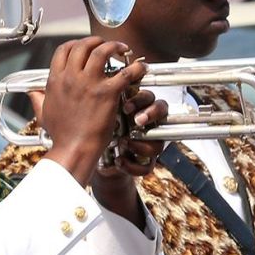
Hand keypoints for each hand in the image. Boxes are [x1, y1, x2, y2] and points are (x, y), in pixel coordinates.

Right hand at [39, 38, 143, 184]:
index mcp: (56, 80)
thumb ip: (38, 99)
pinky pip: (124, 72)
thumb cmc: (61, 135)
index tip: (85, 46)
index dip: (76, 43)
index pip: (64, 49)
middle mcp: (71, 77)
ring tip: (123, 49)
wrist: (74, 148)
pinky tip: (140, 69)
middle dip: (97, 41)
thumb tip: (33, 92)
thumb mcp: (43, 114)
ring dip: (115, 46)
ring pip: (102, 51)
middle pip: (84, 45)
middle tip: (106, 45)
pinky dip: (135, 68)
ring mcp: (89, 83)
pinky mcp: (107, 92)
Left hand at [91, 91, 166, 224]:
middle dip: (151, 114)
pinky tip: (119, 161)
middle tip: (138, 120)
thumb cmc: (98, 126)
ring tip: (123, 143)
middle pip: (162, 114)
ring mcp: (149, 143)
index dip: (142, 100)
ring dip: (141, 145)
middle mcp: (148, 123)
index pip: (150, 97)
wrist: (92, 154)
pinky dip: (132, 166)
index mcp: (137, 107)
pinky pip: (147, 166)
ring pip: (158, 144)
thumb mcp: (101, 111)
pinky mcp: (144, 162)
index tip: (126, 107)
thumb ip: (106, 98)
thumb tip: (105, 88)